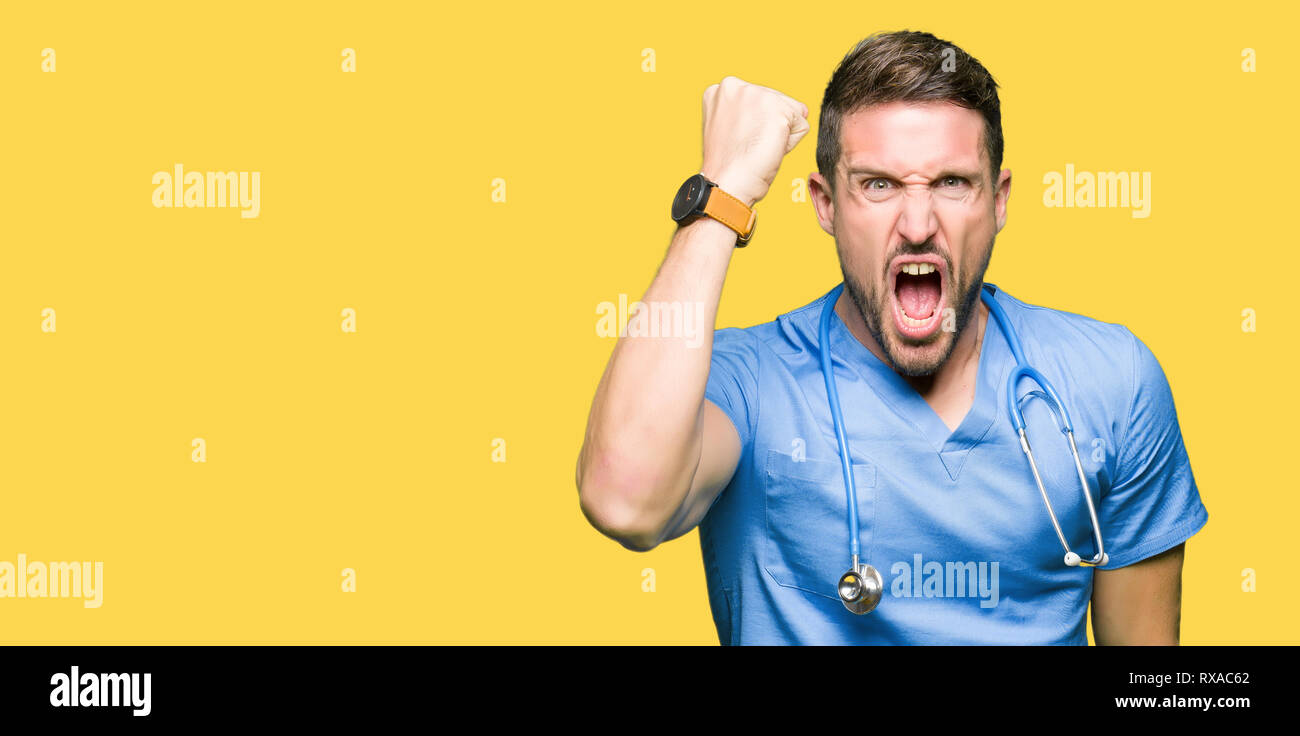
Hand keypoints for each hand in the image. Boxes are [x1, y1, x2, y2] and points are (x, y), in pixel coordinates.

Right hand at [699, 76, 810, 206]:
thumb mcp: (730, 125)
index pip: (760, 99)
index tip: (738, 139)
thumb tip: (784, 112)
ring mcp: (759, 95)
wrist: (726, 184)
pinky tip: (767, 151)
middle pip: (777, 102)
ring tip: (757, 148)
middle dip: (769, 126)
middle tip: (748, 146)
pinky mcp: (779, 111)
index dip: (754, 123)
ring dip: (780, 134)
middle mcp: (738, 85)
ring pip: (791, 113)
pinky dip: (790, 144)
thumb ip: (747, 110)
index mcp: (723, 89)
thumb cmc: (729, 164)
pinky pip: (801, 127)